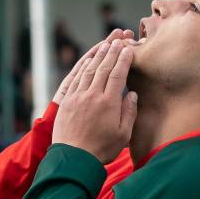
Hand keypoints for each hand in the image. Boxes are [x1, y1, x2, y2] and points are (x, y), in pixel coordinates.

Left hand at [53, 40, 137, 163]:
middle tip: (119, 40)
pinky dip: (82, 67)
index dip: (124, 60)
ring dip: (97, 56)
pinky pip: (75, 78)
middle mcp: (92, 96)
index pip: (118, 75)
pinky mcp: (67, 101)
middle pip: (104, 68)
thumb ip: (129, 112)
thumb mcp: (123, 135)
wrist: (73, 158)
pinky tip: (88, 60)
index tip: (129, 49)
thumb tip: (132, 93)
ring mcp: (78, 97)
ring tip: (105, 44)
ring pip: (89, 70)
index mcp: (109, 103)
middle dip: (112, 52)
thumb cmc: (101, 149)